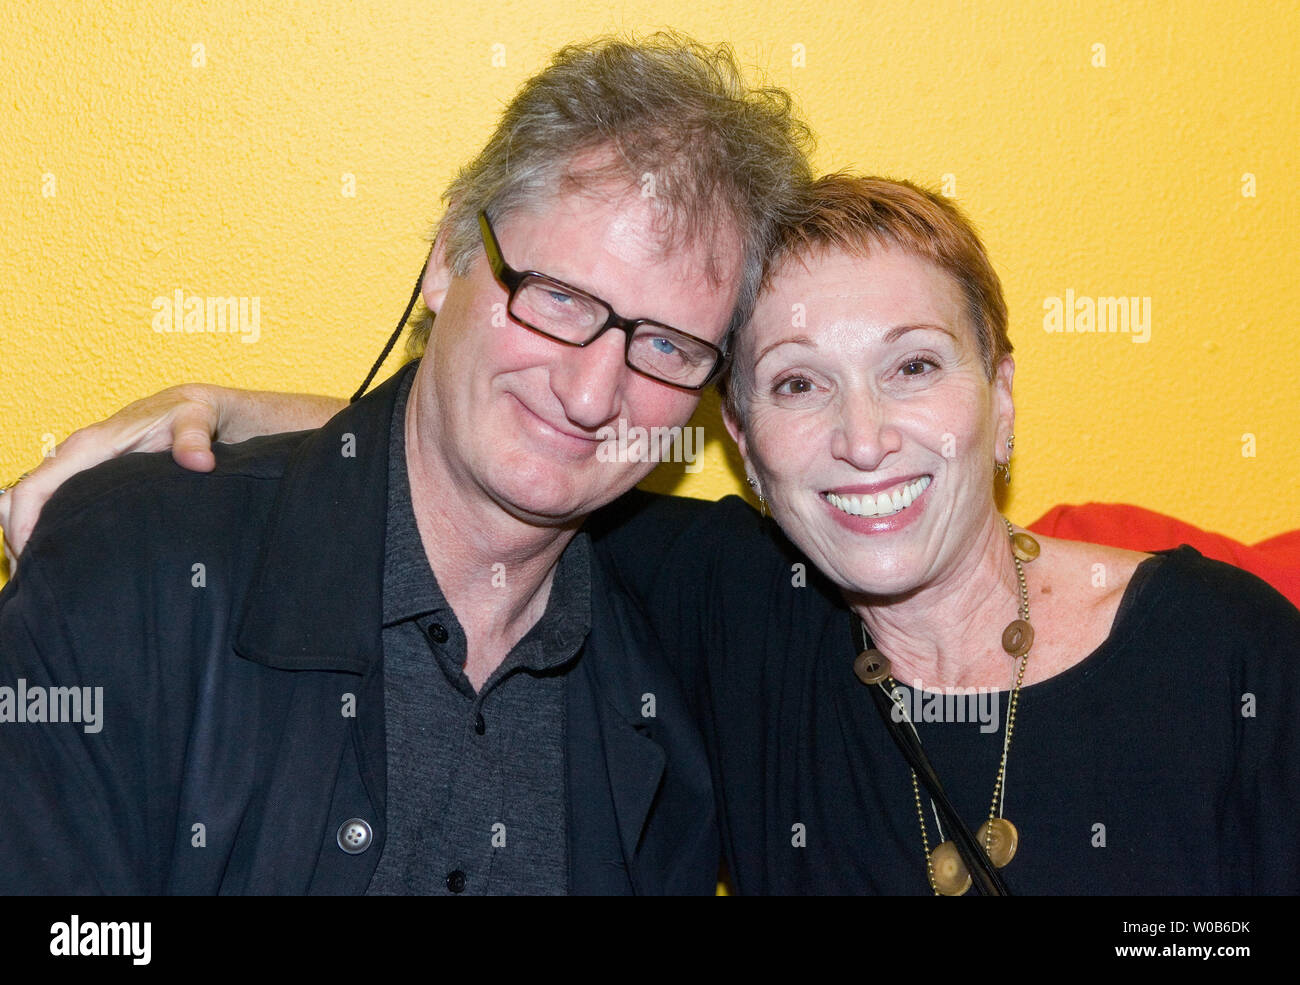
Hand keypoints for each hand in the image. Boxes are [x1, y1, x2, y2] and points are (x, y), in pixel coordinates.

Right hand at [0, 384, 224, 562]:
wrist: (195, 408)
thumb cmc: (192, 413)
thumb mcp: (196, 419)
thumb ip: (194, 439)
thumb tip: (200, 462)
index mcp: (90, 446)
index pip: (35, 489)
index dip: (24, 525)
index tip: (32, 560)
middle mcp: (75, 456)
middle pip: (24, 501)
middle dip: (21, 539)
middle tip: (39, 580)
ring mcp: (79, 467)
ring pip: (34, 505)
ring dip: (32, 537)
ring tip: (47, 577)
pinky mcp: (89, 477)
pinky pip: (52, 504)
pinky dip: (47, 530)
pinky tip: (64, 558)